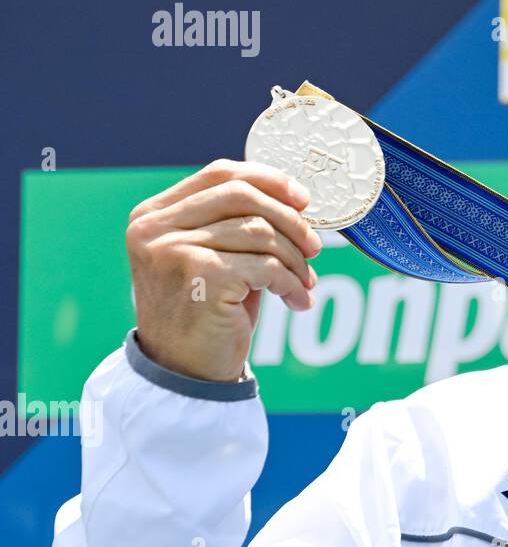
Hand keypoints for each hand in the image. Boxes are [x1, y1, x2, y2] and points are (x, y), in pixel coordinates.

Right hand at [125, 159, 322, 381]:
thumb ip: (237, 222)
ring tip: (304, 281)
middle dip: (290, 219)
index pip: (220, 174)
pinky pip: (266, 266)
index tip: (303, 199)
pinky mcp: (199, 277)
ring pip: (260, 232)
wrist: (185, 372)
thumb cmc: (206, 310)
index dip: (269, 180)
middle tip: (315, 246)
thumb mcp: (214, 256)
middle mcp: (155, 228)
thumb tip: (295, 197)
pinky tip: (296, 300)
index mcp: (155, 214)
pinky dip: (290, 282)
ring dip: (294, 259)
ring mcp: (173, 250)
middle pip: (243, 196)